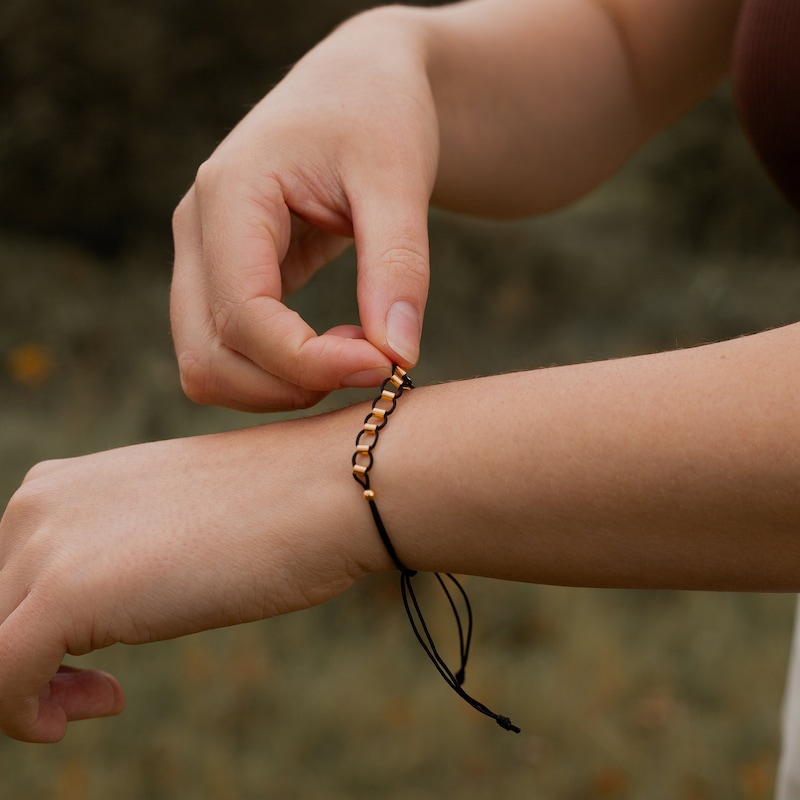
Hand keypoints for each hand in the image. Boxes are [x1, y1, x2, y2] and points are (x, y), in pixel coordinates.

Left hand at [0, 417, 372, 741]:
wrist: (326, 489)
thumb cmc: (272, 509)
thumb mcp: (170, 525)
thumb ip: (118, 550)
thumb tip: (97, 601)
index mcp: (62, 483)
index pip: (7, 576)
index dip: (35, 628)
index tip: (91, 664)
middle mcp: (38, 501)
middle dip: (32, 662)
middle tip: (96, 695)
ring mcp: (47, 544)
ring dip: (28, 691)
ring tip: (94, 704)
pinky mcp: (62, 593)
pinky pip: (0, 674)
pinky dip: (21, 713)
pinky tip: (88, 712)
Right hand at [171, 8, 438, 411]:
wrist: (359, 86)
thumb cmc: (378, 115)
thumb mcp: (398, 178)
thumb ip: (397, 266)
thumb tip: (398, 358)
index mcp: (229, 196)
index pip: (243, 314)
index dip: (310, 361)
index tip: (385, 366)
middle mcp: (198, 233)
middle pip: (210, 358)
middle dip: (293, 385)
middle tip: (376, 362)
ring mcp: (203, 260)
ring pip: (211, 367)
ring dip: (284, 385)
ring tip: (361, 350)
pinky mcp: (226, 280)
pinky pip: (232, 354)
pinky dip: (283, 373)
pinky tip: (343, 346)